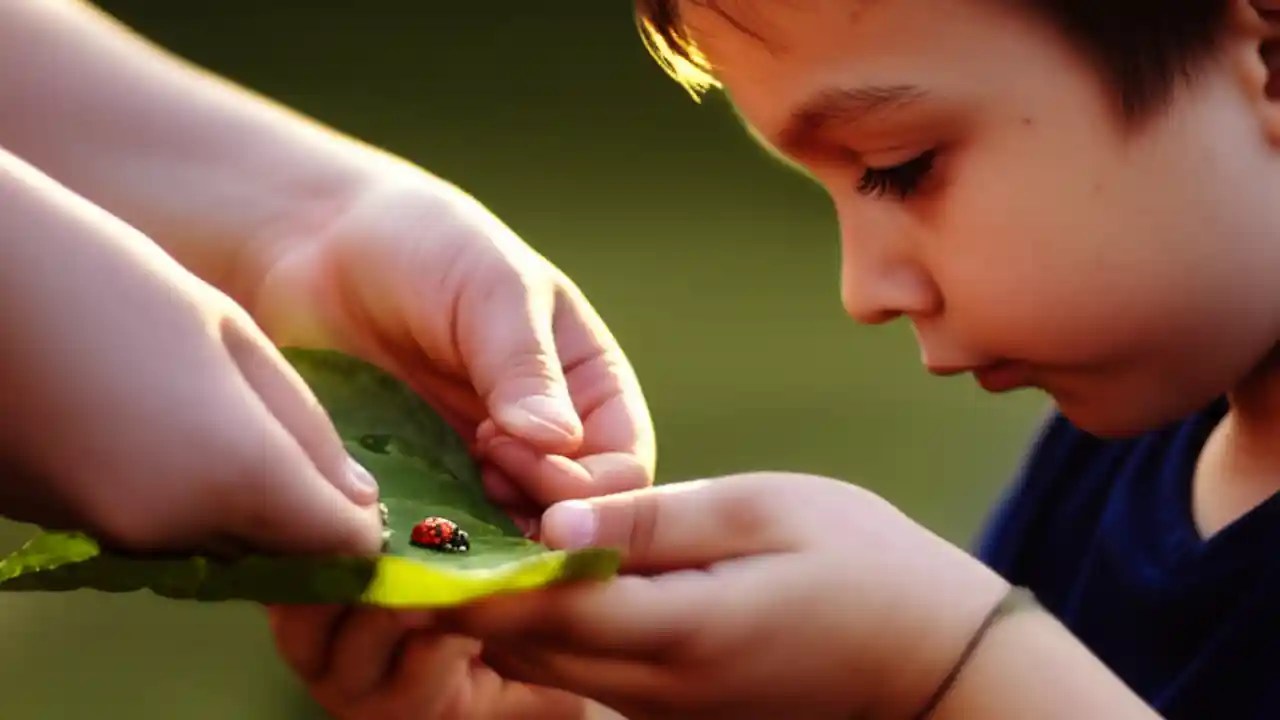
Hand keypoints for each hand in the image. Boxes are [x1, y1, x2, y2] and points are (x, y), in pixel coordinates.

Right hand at [0, 147, 381, 555]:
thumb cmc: (101, 279)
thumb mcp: (229, 332)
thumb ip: (304, 424)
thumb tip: (359, 499)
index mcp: (234, 471)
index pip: (340, 544)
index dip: (360, 519)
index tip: (364, 479)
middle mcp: (176, 527)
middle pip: (280, 550)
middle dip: (302, 512)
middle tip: (291, 434)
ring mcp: (113, 536)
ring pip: (220, 544)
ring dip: (240, 503)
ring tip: (214, 408)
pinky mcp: (62, 529)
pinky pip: (157, 530)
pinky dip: (177, 497)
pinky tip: (152, 419)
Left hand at [244, 163, 653, 717]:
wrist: (317, 245)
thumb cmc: (425, 245)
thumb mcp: (493, 288)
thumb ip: (526, 365)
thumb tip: (560, 442)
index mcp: (590, 392)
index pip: (623, 473)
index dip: (585, 488)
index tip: (509, 452)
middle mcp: (548, 447)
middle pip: (572, 527)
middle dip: (531, 523)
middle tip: (470, 475)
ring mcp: (483, 477)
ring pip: (506, 549)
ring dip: (478, 546)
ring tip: (428, 503)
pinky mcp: (422, 496)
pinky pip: (440, 544)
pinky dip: (426, 548)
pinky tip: (393, 520)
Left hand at [437, 473, 1011, 719]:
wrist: (935, 657)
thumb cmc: (863, 564)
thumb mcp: (763, 511)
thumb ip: (653, 521)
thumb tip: (554, 522)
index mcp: (676, 631)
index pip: (535, 615)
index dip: (465, 576)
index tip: (411, 532)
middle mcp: (655, 688)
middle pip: (523, 649)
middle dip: (472, 589)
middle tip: (439, 514)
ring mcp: (664, 708)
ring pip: (548, 665)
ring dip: (507, 607)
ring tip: (485, 528)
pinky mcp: (677, 708)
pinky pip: (586, 671)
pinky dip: (552, 624)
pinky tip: (553, 567)